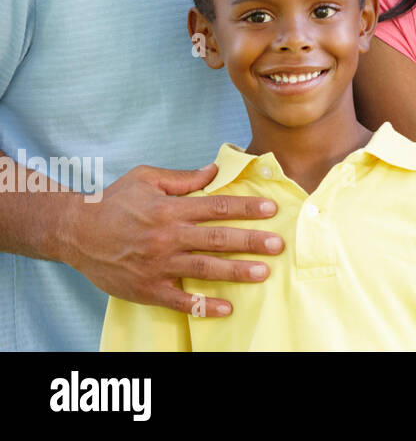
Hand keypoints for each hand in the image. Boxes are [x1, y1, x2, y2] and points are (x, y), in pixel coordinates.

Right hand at [63, 163, 282, 316]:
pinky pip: (179, 300)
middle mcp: (167, 237)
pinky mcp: (147, 288)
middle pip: (217, 239)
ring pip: (204, 269)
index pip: (217, 207)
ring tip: (262, 273)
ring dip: (235, 272)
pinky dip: (203, 306)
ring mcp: (157, 265)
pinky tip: (226, 308)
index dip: (246, 208)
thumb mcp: (145, 178)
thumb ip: (182, 178)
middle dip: (250, 241)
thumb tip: (215, 170)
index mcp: (170, 209)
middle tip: (278, 245)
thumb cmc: (111, 202)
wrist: (74, 232)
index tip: (271, 211)